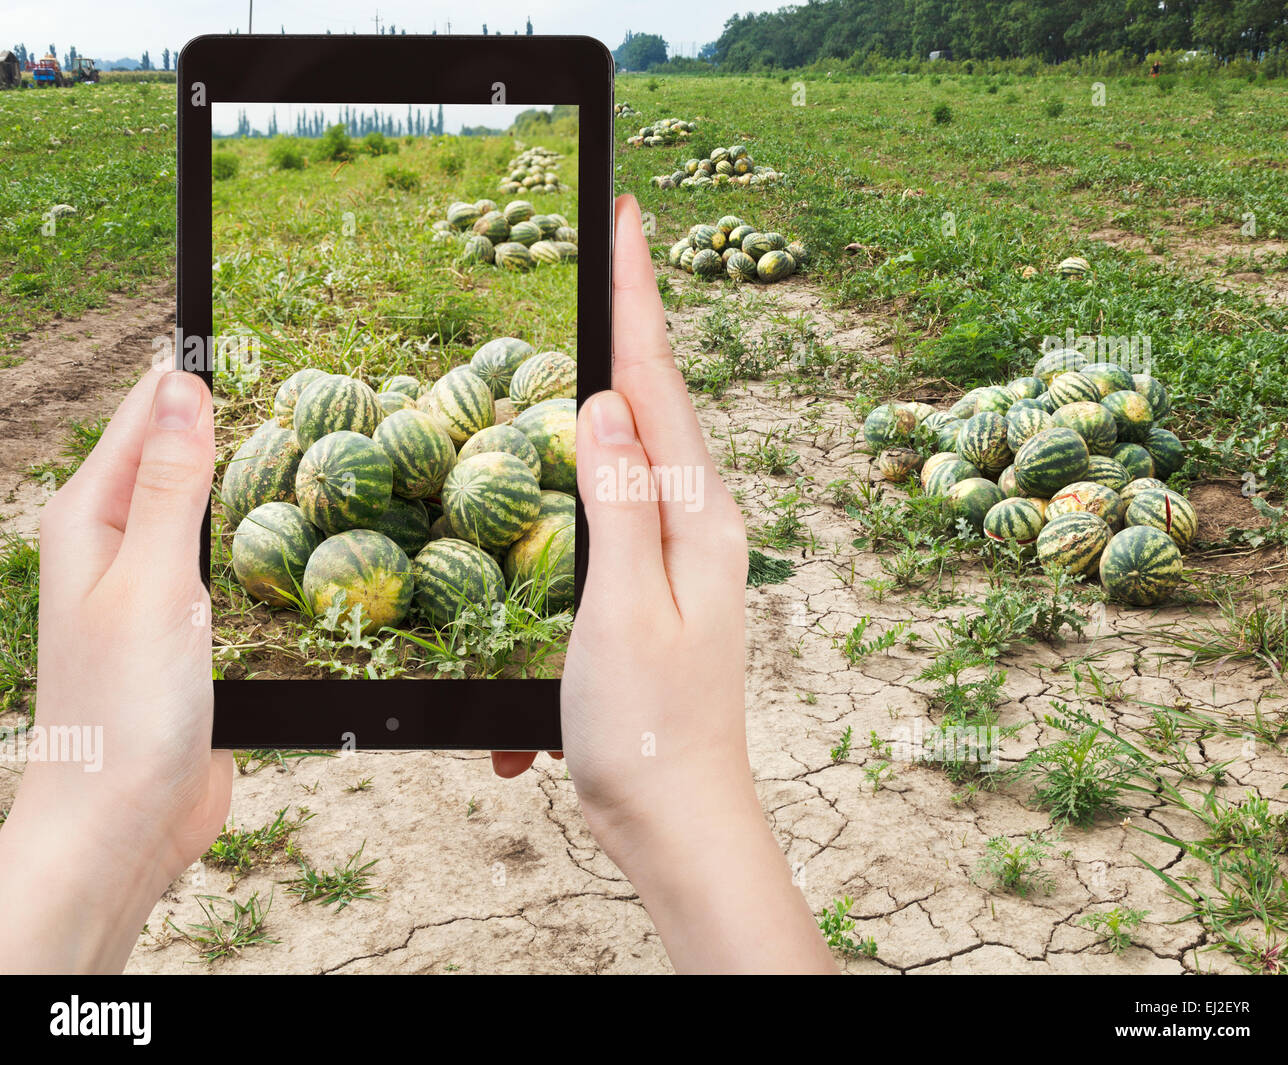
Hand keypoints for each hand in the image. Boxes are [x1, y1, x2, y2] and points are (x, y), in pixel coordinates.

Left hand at [0, 368, 231, 973]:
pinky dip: (243, 528)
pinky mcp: (181, 627)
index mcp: (90, 521)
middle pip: (168, 451)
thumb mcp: (153, 582)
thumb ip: (170, 484)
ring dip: (233, 466)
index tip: (234, 316)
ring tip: (286, 427)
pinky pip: (215, 556)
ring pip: (196, 502)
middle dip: (215, 408)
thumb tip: (179, 384)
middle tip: (283, 360)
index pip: (142, 413)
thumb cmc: (125, 710)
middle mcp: (113, 545)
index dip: (186, 365)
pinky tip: (276, 525)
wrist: (122, 823)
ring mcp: (148, 587)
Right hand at [495, 196, 835, 972]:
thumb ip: (618, 500)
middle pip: (655, 404)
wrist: (678, 821)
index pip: (659, 382)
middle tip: (611, 248)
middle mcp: (699, 524)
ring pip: (632, 458)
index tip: (627, 216)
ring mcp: (680, 557)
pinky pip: (612, 523)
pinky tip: (573, 476)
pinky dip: (581, 503)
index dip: (637, 295)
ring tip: (597, 330)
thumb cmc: (649, 727)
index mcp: (697, 516)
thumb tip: (608, 402)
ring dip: (606, 401)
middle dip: (629, 326)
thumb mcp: (621, 606)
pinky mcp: (655, 589)